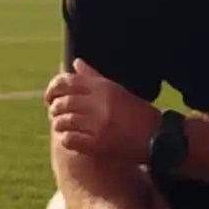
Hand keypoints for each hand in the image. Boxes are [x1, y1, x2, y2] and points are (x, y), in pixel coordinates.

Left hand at [45, 58, 160, 163]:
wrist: (158, 138)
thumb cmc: (137, 112)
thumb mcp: (116, 90)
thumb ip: (93, 77)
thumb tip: (75, 63)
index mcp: (103, 88)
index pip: (67, 81)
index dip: (53, 88)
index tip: (50, 97)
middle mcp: (99, 104)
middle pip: (62, 102)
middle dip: (55, 109)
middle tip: (56, 114)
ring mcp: (98, 125)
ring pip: (63, 122)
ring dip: (59, 125)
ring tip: (63, 128)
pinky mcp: (98, 145)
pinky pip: (70, 140)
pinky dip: (66, 140)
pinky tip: (72, 140)